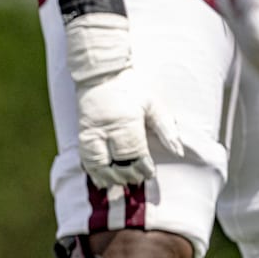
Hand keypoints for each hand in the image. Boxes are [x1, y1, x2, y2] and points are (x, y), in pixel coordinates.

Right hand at [74, 67, 181, 187]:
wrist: (101, 74)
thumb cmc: (132, 87)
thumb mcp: (154, 104)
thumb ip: (166, 128)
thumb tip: (177, 151)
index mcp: (126, 120)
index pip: (133, 151)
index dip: (142, 166)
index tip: (149, 173)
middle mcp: (105, 128)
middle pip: (115, 160)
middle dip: (127, 174)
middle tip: (137, 179)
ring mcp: (90, 131)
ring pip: (97, 163)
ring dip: (109, 176)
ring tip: (119, 183)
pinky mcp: (81, 133)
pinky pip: (84, 158)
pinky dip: (93, 171)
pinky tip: (100, 179)